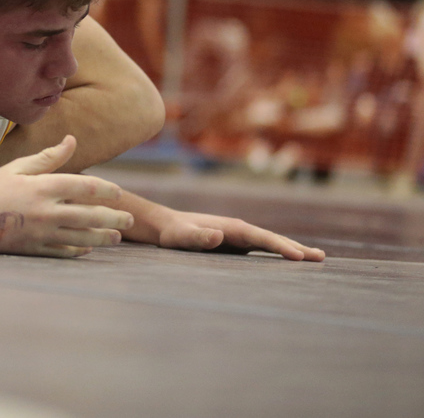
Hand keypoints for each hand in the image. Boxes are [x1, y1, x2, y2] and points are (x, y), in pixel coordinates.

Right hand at [0, 135, 132, 257]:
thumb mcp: (18, 168)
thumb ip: (48, 157)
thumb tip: (72, 140)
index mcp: (43, 187)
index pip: (85, 188)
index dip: (106, 190)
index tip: (118, 192)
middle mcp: (46, 211)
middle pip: (90, 216)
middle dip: (114, 218)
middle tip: (130, 219)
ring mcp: (41, 233)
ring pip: (82, 237)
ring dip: (103, 237)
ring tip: (117, 237)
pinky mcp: (34, 249)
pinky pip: (64, 252)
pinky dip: (79, 250)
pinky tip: (89, 247)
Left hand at [155, 210, 325, 260]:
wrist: (166, 226)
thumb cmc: (173, 234)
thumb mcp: (182, 237)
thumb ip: (198, 237)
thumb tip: (219, 235)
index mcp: (232, 228)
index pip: (261, 238)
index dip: (281, 246)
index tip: (300, 257)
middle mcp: (240, 231)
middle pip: (273, 239)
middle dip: (297, 248)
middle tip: (321, 258)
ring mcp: (241, 238)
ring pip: (271, 244)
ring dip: (293, 250)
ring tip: (317, 258)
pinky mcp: (238, 246)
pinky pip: (264, 250)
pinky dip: (281, 254)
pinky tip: (292, 262)